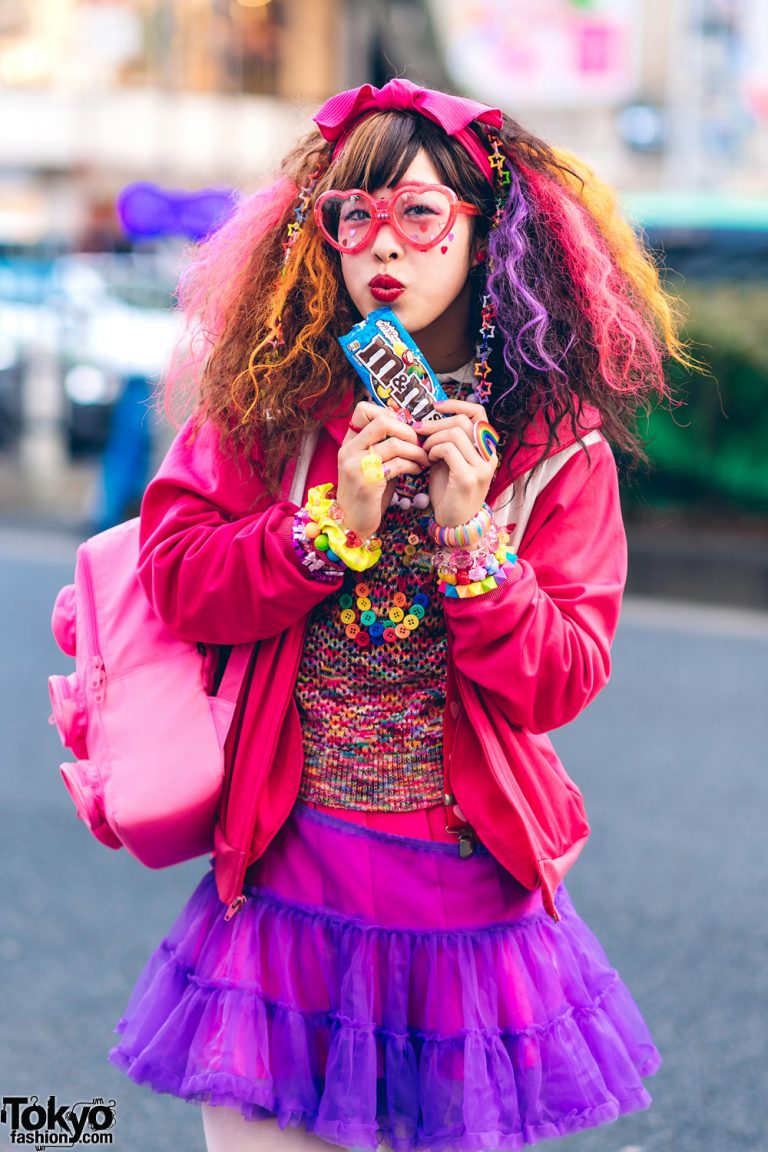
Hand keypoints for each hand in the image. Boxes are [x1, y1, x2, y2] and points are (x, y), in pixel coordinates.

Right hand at [336, 402, 428, 539]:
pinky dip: (413, 464)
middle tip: (418, 442)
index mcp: (349, 443)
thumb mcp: (374, 465)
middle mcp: (349, 451)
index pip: (363, 409)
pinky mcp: (368, 483)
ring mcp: (356, 466)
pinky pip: (397, 463)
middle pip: (382, 421)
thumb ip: (386, 446)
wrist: (354, 524)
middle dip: (407, 430)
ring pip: (394, 443)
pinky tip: (417, 469)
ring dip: (415, 450)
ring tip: (423, 458)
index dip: (388, 413)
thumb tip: (409, 426)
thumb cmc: (369, 494)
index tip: (403, 428)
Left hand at [418, 399, 497, 526]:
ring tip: (426, 451)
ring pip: (455, 434)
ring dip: (433, 439)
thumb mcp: (449, 461)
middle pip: (464, 421)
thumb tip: (427, 419)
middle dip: (436, 423)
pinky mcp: (468, 478)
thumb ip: (446, 441)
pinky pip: (448, 449)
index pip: (478, 413)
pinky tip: (428, 461)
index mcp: (486, 449)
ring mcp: (481, 467)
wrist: (454, 523)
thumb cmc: (448, 492)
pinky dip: (434, 450)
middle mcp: (489, 456)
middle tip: (419, 431)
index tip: (436, 406)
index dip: (457, 404)